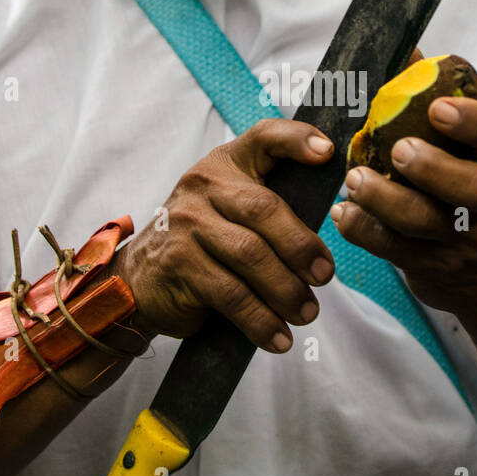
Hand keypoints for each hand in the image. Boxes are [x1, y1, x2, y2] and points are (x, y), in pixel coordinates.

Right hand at [115, 120, 335, 350]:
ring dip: (286, 290)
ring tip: (307, 313)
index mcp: (225, 164)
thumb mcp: (229, 209)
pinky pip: (231, 294)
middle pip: (264, 209)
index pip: (263, 138)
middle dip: (301, 246)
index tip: (327, 153)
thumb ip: (269, 206)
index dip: (296, 139)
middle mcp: (202, 186)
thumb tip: (338, 220)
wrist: (138, 279)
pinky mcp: (179, 264)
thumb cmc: (202, 242)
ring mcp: (186, 224)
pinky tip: (278, 337)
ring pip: (251, 256)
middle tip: (325, 276)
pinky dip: (261, 320)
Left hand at [331, 95, 476, 346]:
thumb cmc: (472, 190)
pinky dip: (364, 231)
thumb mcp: (475, 151)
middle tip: (398, 150)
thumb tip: (407, 47)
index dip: (473, 121)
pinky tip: (342, 212)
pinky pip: (397, 252)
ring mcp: (465, 241)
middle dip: (433, 168)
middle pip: (472, 190)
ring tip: (354, 179)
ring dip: (385, 200)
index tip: (438, 107)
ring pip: (427, 223)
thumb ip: (444, 102)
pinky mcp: (435, 268)